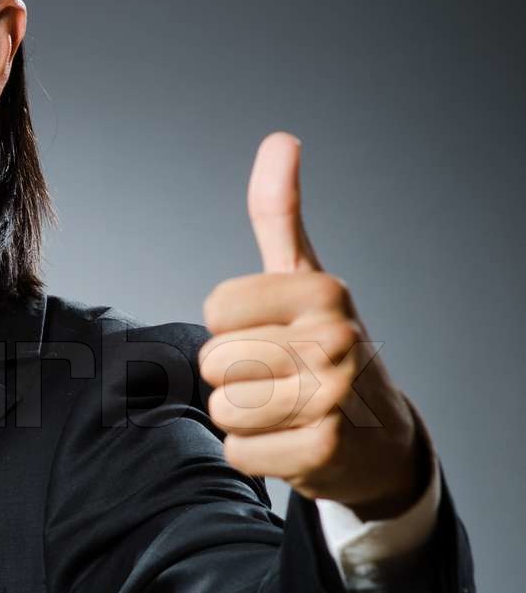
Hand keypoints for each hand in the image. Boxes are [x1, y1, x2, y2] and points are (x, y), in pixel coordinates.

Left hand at [197, 131, 425, 517]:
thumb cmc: (326, 348)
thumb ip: (278, 214)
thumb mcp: (304, 279)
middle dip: (233, 376)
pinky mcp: (323, 450)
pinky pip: (239, 451)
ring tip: (284, 409)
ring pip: (223, 408)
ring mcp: (333, 397)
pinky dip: (254, 452)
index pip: (216, 310)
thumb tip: (280, 140)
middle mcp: (336, 340)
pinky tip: (291, 441)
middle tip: (277, 378)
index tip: (268, 333)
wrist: (378, 436)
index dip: (230, 328)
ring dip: (243, 416)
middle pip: (215, 361)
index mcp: (324, 293)